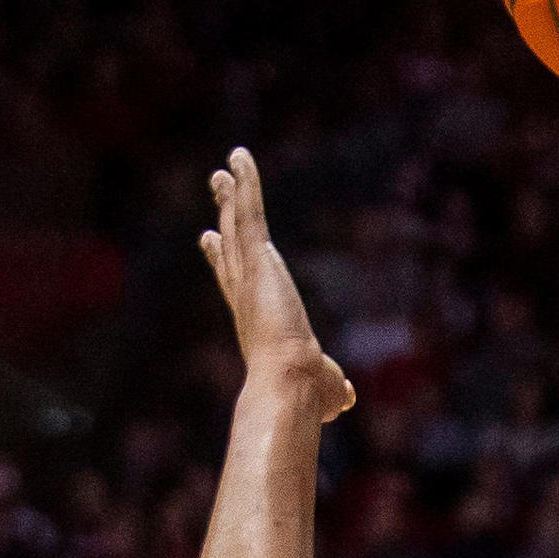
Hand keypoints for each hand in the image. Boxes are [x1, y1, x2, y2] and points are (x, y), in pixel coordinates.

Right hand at [198, 150, 354, 423]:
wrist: (290, 385)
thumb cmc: (306, 396)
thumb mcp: (325, 389)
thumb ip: (334, 389)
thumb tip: (346, 399)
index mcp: (257, 320)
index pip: (237, 282)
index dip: (225, 260)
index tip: (212, 240)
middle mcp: (247, 295)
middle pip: (232, 245)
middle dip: (225, 217)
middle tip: (218, 188)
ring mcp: (250, 275)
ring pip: (238, 225)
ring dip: (234, 193)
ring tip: (227, 168)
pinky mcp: (258, 259)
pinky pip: (250, 213)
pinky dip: (246, 184)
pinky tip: (241, 158)